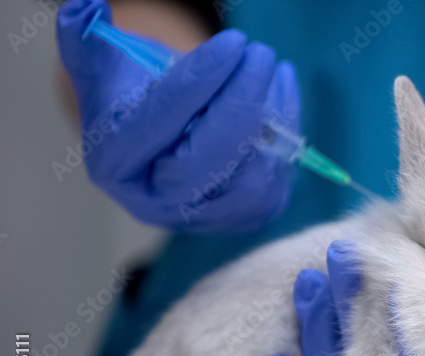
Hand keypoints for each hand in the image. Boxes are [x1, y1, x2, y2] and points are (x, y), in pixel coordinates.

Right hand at [57, 0, 298, 231]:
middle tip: (259, 52)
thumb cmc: (133, 94)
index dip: (199, 81)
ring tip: (267, 67)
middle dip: (242, 103)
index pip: (160, 124)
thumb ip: (86, 39)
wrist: (166, 135)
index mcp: (115, 164)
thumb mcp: (103, 65)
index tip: (233, 43)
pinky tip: (281, 85)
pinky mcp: (247, 215)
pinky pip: (278, 177)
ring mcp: (206, 216)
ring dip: (271, 114)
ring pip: (253, 174)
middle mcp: (159, 204)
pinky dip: (288, 128)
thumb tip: (86, 8)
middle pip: (210, 161)